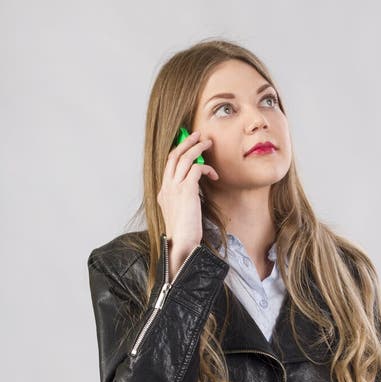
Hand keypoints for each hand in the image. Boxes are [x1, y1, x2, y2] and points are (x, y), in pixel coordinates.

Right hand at [156, 130, 218, 266]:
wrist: (182, 244)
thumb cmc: (185, 233)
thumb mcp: (181, 213)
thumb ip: (184, 199)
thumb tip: (194, 191)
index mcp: (163, 192)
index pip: (169, 164)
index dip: (179, 151)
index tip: (189, 144)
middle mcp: (167, 187)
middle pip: (174, 155)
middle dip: (186, 142)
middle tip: (197, 135)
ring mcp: (175, 188)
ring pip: (185, 157)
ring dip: (197, 147)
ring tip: (208, 144)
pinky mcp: (186, 191)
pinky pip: (196, 168)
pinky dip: (206, 168)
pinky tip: (214, 175)